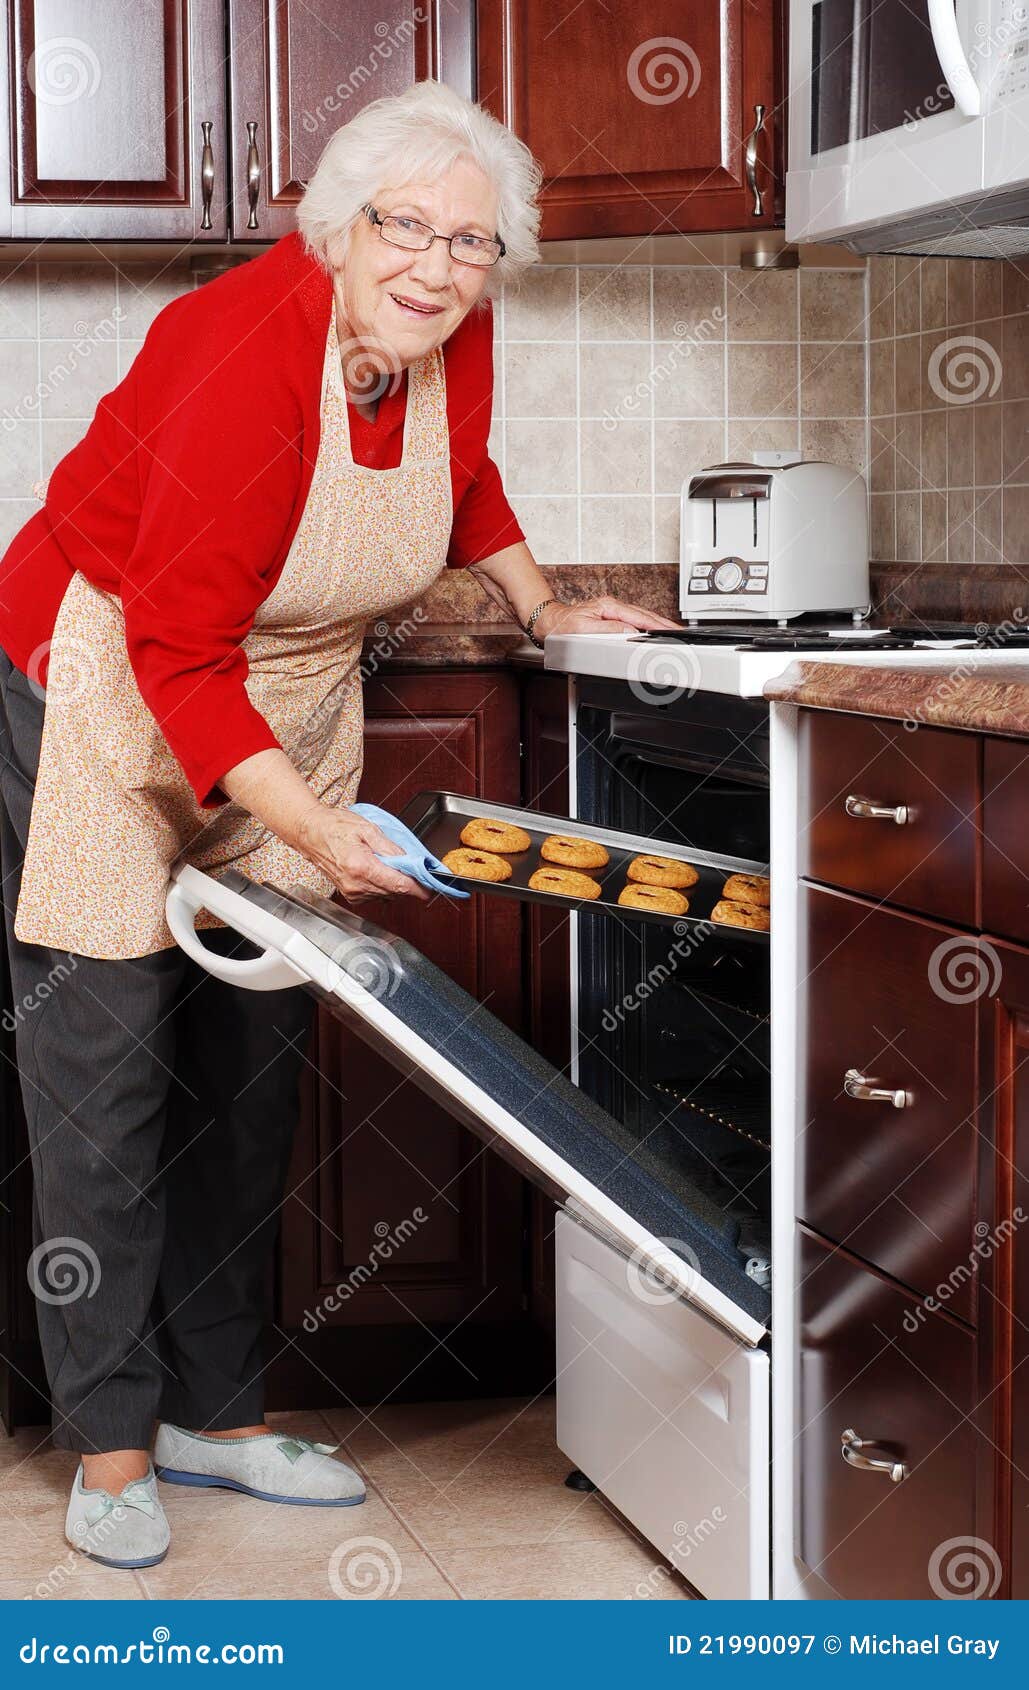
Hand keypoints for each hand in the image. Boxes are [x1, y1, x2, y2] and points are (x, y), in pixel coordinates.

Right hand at [295, 804, 429, 902]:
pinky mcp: (350, 895)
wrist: (310, 833)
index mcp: (361, 867)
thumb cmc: (334, 827)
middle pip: (395, 892)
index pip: (398, 885)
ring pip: (386, 895)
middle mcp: (356, 884)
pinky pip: (376, 895)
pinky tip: (379, 871)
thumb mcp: (367, 828)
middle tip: (415, 870)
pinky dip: (383, 886)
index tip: (430, 888)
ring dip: (395, 884)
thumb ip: (390, 847)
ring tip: (390, 865)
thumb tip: (410, 860)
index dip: (418, 888)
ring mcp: (352, 892)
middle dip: (408, 883)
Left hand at [532, 596, 679, 638]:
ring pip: (640, 616)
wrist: (548, 623)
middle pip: (644, 615)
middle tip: (679, 631)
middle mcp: (612, 606)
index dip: (656, 625)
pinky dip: (647, 624)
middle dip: (663, 623)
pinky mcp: (610, 616)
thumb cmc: (561, 626)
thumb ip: (608, 629)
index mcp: (608, 607)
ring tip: (672, 631)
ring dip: (657, 624)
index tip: (670, 630)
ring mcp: (612, 611)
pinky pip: (634, 619)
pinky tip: (653, 629)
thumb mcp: (583, 629)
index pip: (639, 616)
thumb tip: (629, 630)